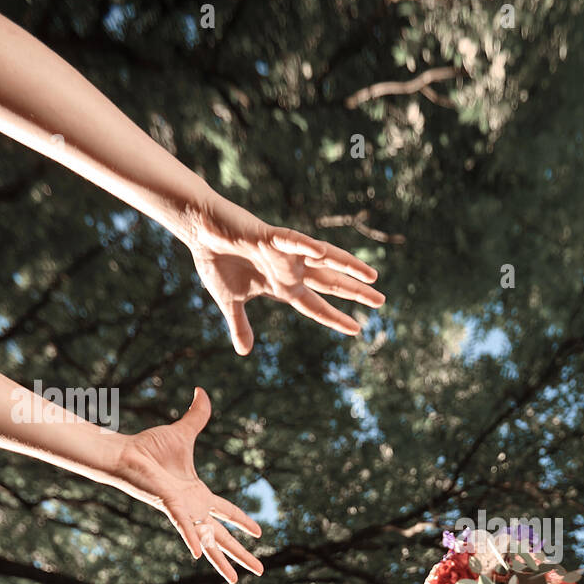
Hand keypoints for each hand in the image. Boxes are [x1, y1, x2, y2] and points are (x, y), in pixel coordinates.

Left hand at [114, 388, 262, 583]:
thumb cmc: (148, 448)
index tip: (259, 533)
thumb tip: (201, 391)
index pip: (226, 512)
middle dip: (242, 555)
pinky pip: (184, 527)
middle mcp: (192, 508)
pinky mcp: (170, 507)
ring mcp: (183, 512)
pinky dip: (192, 540)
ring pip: (208, 541)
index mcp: (198, 494)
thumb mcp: (183, 432)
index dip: (242, 522)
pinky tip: (200, 556)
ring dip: (223, 561)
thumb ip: (197, 416)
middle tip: (261, 571)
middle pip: (223, 537)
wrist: (123, 454)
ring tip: (237, 581)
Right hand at [185, 194, 384, 352]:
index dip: (335, 318)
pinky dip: (306, 246)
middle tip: (382, 301)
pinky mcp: (269, 237)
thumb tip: (244, 352)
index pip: (315, 306)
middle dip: (355, 292)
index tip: (357, 329)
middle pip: (330, 283)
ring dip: (347, 266)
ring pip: (323, 259)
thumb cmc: (217, 262)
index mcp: (283, 287)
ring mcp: (283, 253)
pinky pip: (291, 241)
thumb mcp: (230, 301)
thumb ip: (240, 325)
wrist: (201, 231)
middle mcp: (290, 270)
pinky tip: (324, 253)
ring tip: (371, 275)